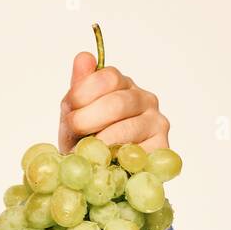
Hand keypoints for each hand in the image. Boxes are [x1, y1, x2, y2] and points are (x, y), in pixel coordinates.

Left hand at [58, 52, 170, 229]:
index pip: (107, 76)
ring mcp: (156, 122)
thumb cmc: (86, 138)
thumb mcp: (75, 112)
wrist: (98, 173)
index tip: (68, 114)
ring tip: (84, 155)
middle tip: (74, 137)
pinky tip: (104, 164)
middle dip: (87, 121)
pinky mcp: (162, 148)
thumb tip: (83, 57)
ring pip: (125, 130)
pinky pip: (137, 153)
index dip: (82, 95)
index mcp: (122, 83)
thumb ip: (79, 86)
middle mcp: (144, 98)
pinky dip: (115, 160)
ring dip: (99, 145)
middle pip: (116, 103)